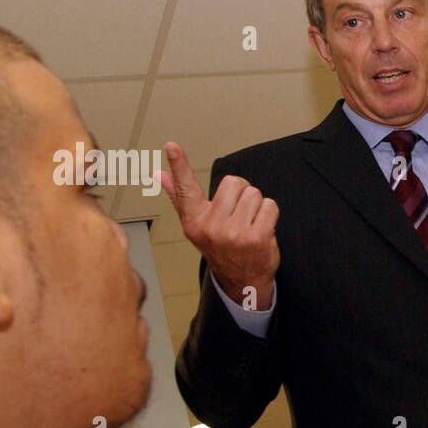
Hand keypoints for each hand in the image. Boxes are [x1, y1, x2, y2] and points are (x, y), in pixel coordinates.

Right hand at [161, 141, 278, 309]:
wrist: (242, 281)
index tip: (171, 146)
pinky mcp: (256, 238)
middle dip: (242, 193)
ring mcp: (234, 234)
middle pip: (235, 182)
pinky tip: (262, 230)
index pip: (186, 188)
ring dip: (257, 206)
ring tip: (250, 223)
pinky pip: (270, 206)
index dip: (178, 165)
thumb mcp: (196, 224)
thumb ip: (179, 196)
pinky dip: (270, 215)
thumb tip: (157, 173)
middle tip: (239, 213)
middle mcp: (211, 227)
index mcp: (194, 220)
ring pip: (254, 194)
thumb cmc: (220, 247)